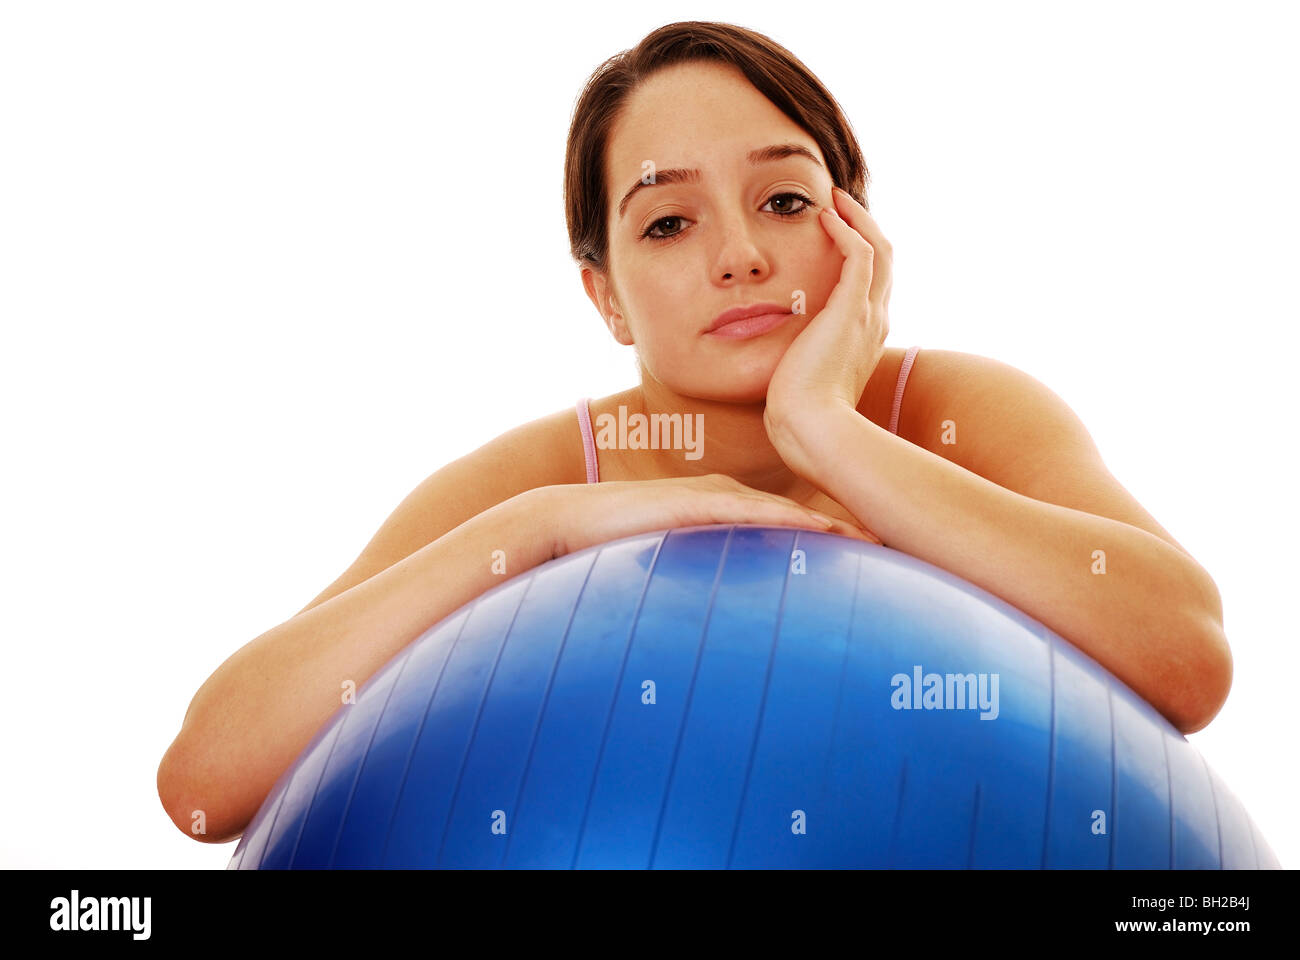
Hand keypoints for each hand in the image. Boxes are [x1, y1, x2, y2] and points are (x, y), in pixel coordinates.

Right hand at [538, 474, 881, 558]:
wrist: (568, 522)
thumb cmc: (617, 548)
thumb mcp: (675, 563)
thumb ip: (705, 582)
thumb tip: (730, 623)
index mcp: (733, 507)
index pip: (800, 521)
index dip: (845, 533)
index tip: (886, 552)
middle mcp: (734, 495)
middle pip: (808, 512)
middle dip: (857, 526)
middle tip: (907, 545)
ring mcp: (719, 497)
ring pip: (792, 514)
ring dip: (839, 529)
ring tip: (885, 544)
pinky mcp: (701, 505)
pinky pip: (757, 515)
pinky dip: (796, 526)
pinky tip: (828, 536)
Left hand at [764, 186, 892, 428]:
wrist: (812, 428)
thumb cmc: (800, 413)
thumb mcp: (802, 378)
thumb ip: (799, 360)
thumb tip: (779, 359)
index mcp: (864, 338)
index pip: (872, 285)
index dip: (858, 254)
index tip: (834, 233)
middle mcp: (875, 321)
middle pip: (884, 260)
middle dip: (863, 227)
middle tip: (838, 204)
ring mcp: (867, 314)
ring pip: (879, 249)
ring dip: (857, 219)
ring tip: (833, 199)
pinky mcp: (851, 309)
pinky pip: (861, 254)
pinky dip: (847, 229)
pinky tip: (825, 216)